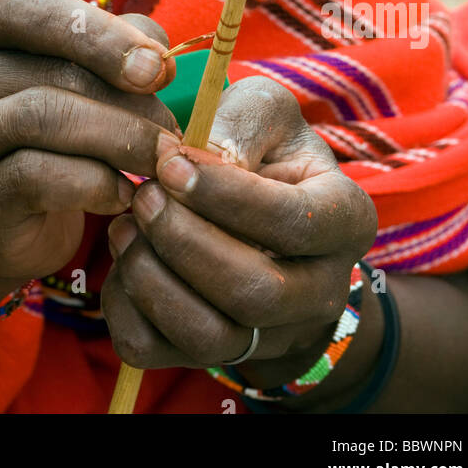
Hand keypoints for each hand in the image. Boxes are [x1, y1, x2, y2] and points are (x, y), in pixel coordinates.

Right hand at [0, 0, 180, 306]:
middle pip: (50, 72)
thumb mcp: (84, 70)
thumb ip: (122, 45)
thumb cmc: (54, 123)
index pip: (31, 9)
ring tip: (159, 160)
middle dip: (127, 101)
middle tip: (173, 130)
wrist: (11, 215)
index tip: (157, 67)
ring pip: (43, 119)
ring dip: (119, 140)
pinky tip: (125, 194)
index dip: (100, 34)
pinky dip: (95, 184)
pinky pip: (36, 178)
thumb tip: (159, 61)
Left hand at [102, 77, 377, 376]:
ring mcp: (274, 333)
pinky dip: (125, 309)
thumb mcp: (264, 114)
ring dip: (153, 281)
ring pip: (212, 337)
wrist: (259, 208)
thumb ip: (238, 125)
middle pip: (256, 294)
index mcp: (345, 218)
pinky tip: (123, 257)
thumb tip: (197, 161)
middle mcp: (321, 288)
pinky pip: (161, 353)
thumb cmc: (262, 149)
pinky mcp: (217, 354)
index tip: (170, 165)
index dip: (225, 196)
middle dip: (185, 242)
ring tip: (125, 226)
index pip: (293, 221)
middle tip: (143, 195)